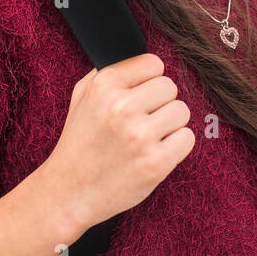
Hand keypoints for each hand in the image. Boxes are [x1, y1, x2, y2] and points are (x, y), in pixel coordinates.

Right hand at [42, 53, 195, 231]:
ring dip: (170, 125)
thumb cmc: (79, 143)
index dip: (149, 81)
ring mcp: (140, 136)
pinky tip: (155, 152)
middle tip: (142, 121)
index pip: (154, 63)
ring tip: (148, 138)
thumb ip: (111, 73)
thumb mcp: (82, 97)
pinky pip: (187, 138)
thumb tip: (144, 62)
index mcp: (104, 85)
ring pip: (182, 111)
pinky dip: (176, 146)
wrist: (68, 192)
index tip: (140, 97)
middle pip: (170, 87)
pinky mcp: (156, 163)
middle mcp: (122, 107)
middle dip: (160, 103)